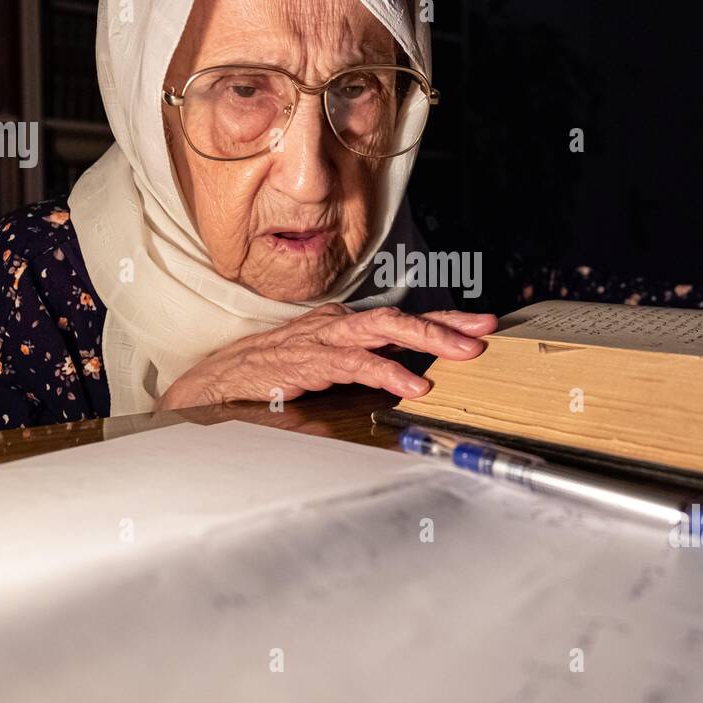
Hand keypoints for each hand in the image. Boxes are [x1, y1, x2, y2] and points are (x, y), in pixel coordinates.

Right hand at [157, 304, 498, 410]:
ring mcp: (324, 339)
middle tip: (484, 333)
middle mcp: (338, 324)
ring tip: (462, 354)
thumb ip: (359, 365)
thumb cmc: (271, 372)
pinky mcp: (310, 360)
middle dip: (446, 325)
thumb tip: (404, 377)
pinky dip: (388, 372)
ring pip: (385, 330)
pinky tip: (413, 385)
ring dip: (428, 341)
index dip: (444, 321)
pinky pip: (356, 362)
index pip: (402, 318)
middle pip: (400, 317)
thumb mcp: (324, 365)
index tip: (482, 324)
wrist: (218, 380)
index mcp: (344, 325)